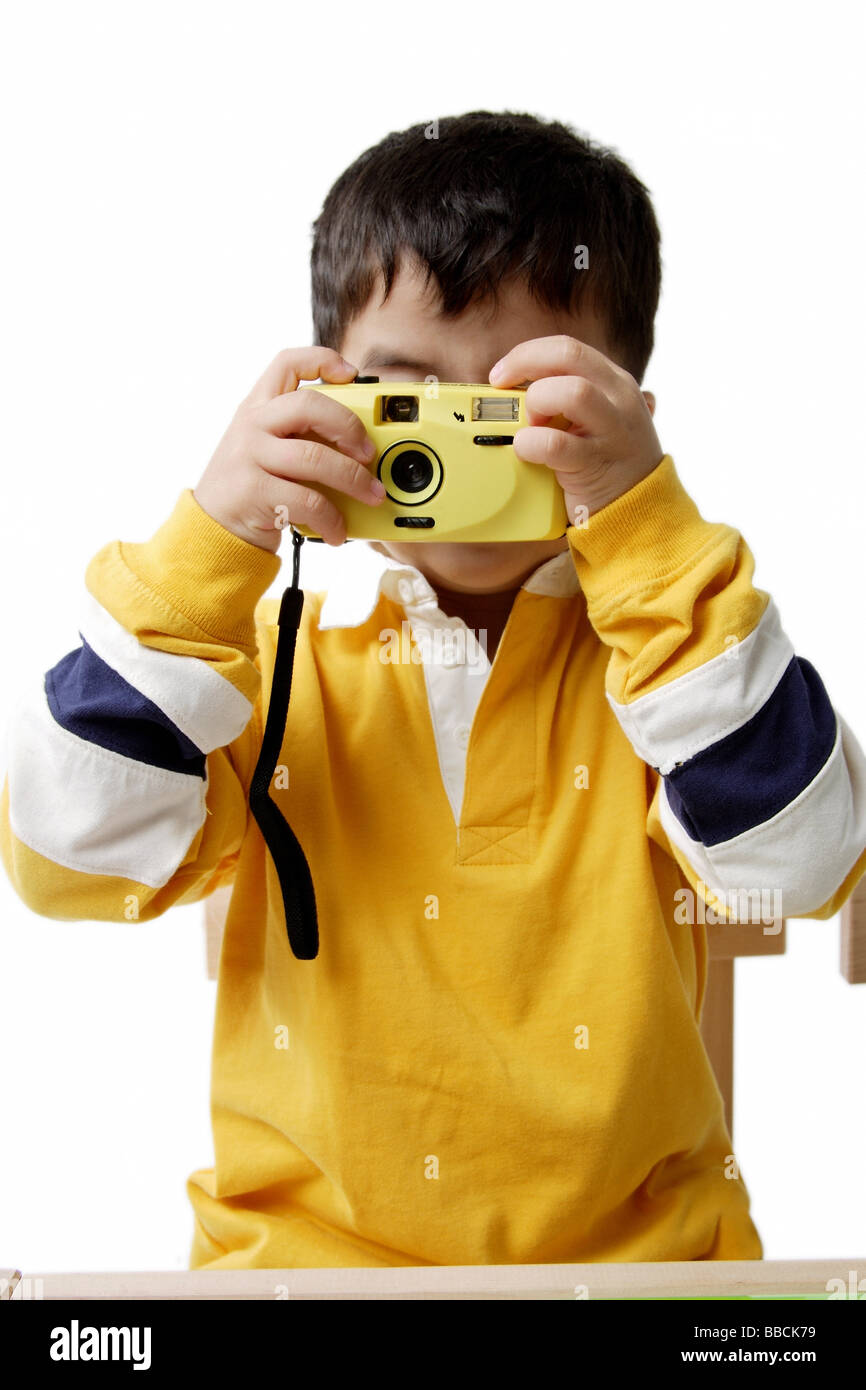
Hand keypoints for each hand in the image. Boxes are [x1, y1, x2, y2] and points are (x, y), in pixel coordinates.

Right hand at [194, 347, 384, 550]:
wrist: (214, 526)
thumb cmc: (253, 484)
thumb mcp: (268, 446)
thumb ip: (302, 434)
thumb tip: (363, 445)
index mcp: (258, 406)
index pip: (287, 363)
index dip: (322, 360)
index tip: (352, 373)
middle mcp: (252, 424)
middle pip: (308, 406)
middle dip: (349, 427)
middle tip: (369, 452)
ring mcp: (250, 456)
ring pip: (314, 457)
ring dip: (353, 479)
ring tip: (371, 494)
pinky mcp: (255, 492)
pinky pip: (307, 501)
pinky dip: (331, 518)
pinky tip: (337, 529)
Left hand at [488, 335, 663, 521]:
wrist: (640, 508)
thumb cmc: (607, 463)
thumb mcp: (599, 418)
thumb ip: (569, 398)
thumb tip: (515, 388)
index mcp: (614, 382)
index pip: (568, 348)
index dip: (528, 354)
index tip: (501, 373)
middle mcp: (618, 398)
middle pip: (569, 354)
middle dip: (525, 363)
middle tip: (502, 386)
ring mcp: (612, 429)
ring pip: (572, 391)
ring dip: (538, 403)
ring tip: (530, 427)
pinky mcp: (597, 462)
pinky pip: (555, 444)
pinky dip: (531, 444)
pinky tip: (527, 451)